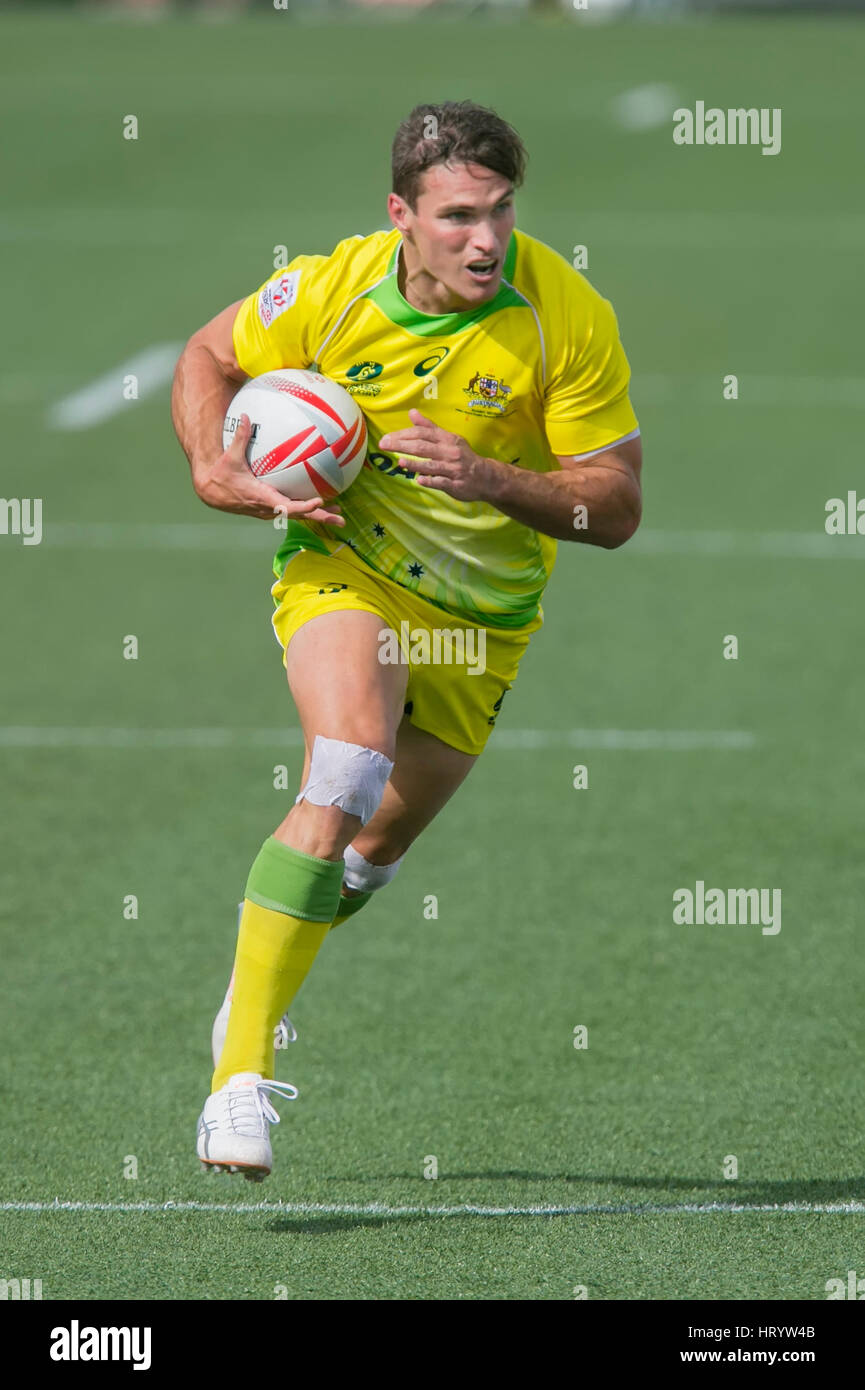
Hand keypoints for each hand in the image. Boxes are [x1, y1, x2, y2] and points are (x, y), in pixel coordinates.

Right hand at [193, 414, 343, 525]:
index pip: (285, 506)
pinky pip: (292, 511)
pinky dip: (307, 510)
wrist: (211, 493)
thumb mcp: (230, 457)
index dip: (303, 506)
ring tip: (337, 515)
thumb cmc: (221, 475)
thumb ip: (241, 437)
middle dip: (320, 518)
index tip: (318, 501)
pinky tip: (320, 503)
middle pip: (299, 517)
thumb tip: (247, 416)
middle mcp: (269, 509)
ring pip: (298, 517)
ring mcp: (270, 511)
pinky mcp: (270, 510)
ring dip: (318, 516)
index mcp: (261, 497)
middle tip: (340, 521)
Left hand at [378, 410, 498, 502]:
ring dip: (415, 464)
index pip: (423, 433)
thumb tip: (411, 412)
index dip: (404, 434)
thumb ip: (429, 427)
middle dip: (402, 446)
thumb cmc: (462, 456)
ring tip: (400, 462)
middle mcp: (449, 452)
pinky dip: (430, 481)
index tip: (387, 437)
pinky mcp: (455, 485)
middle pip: (423, 447)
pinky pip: (441, 483)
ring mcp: (453, 469)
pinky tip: (419, 480)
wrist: (486, 476)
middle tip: (384, 445)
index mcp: (447, 439)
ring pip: (432, 465)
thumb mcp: (448, 438)